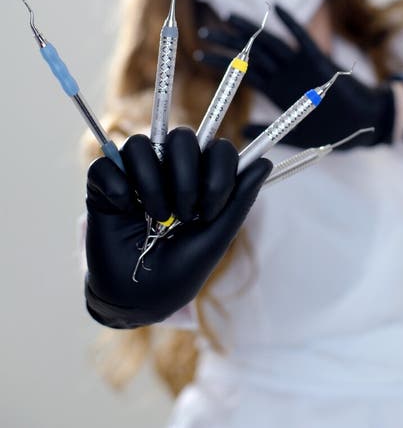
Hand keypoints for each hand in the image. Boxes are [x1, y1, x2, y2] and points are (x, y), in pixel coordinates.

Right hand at [84, 128, 272, 327]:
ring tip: (155, 217)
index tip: (210, 211)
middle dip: (186, 177)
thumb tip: (265, 162)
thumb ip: (238, 200)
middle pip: (181, 137)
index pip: (216, 146)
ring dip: (152, 185)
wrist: (139, 298)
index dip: (218, 172)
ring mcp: (134, 172)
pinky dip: (119, 189)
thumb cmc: (180, 268)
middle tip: (184, 214)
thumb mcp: (215, 237)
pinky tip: (124, 211)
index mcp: (198, 175)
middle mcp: (167, 166)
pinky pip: (107, 165)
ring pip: (140, 144)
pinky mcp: (103, 183)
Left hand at [197, 4, 395, 149]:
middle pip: (250, 52)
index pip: (242, 71)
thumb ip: (268, 130)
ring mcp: (300, 66)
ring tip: (227, 17)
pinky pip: (302, 39)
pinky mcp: (319, 61)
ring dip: (249, 30)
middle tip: (203, 32)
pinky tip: (276, 8)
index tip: (199, 53)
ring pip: (269, 43)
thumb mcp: (293, 132)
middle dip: (227, 41)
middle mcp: (284, 74)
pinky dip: (289, 23)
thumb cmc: (331, 129)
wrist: (361, 123)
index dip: (221, 61)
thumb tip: (240, 133)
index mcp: (276, 89)